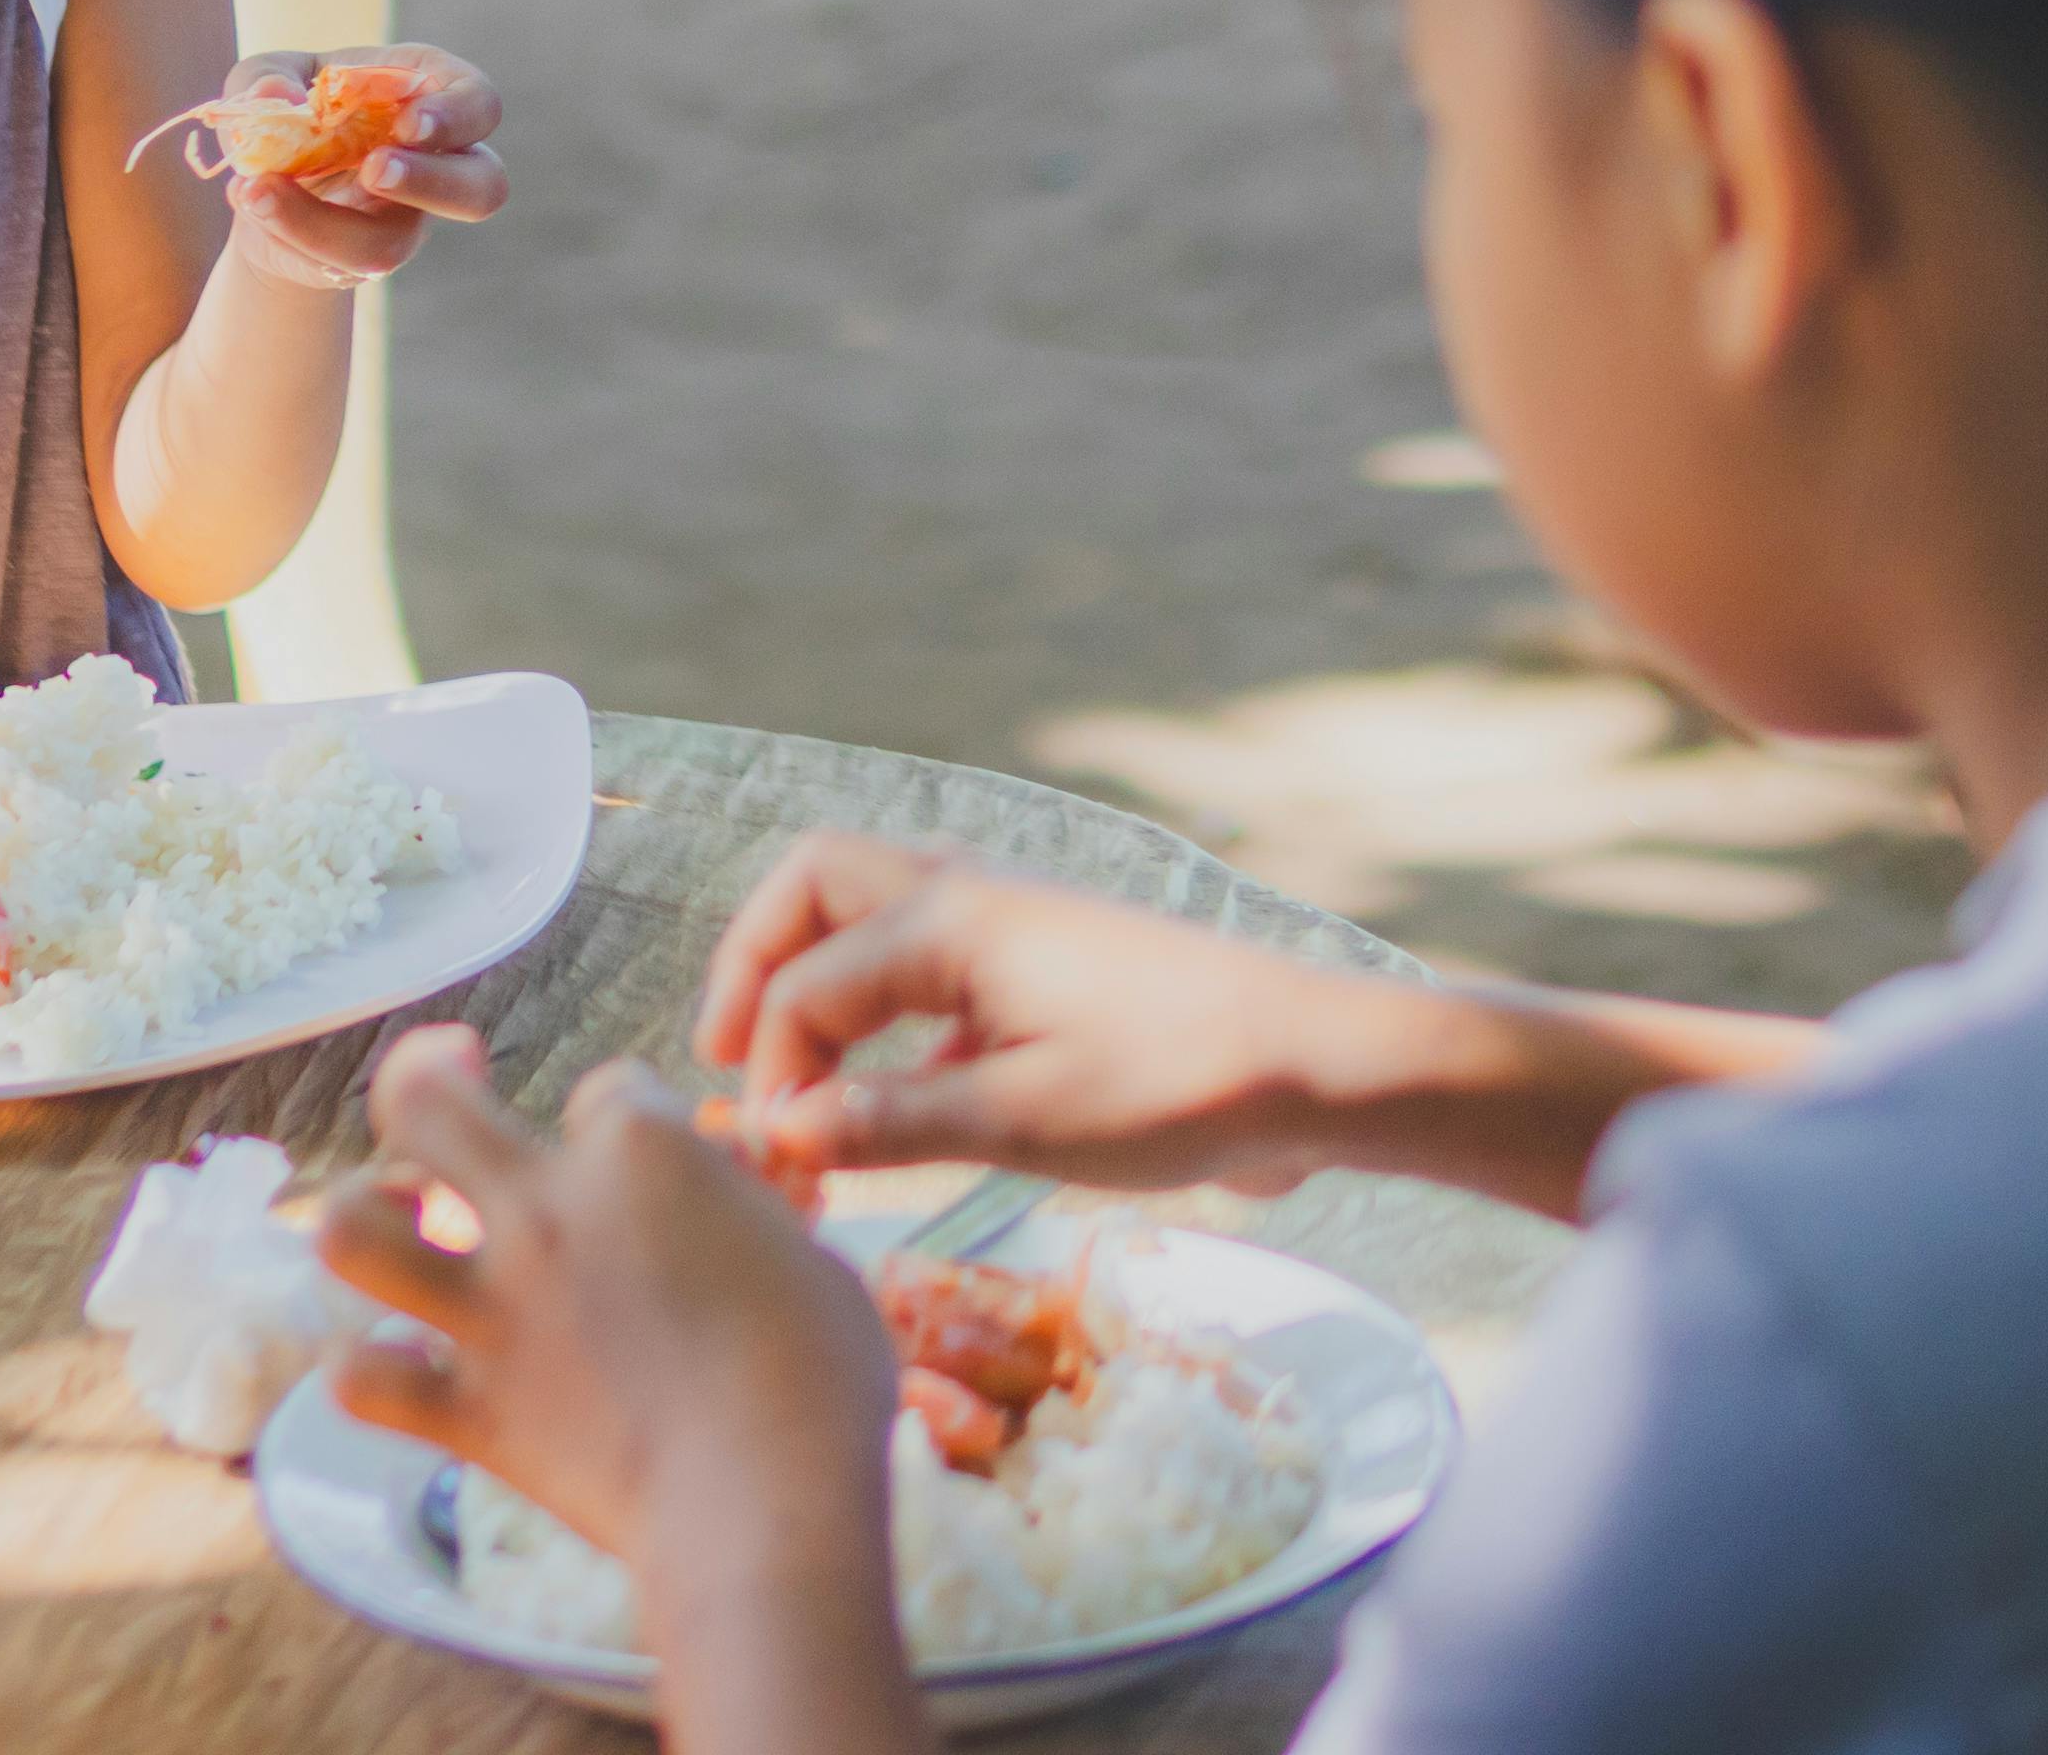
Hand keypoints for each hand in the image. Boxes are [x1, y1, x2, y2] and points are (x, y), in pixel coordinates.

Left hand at [215, 45, 505, 293]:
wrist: (265, 185)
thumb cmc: (289, 111)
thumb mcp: (266, 78)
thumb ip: (265, 78)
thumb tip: (273, 97)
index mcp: (428, 96)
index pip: (478, 103)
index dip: (454, 116)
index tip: (404, 124)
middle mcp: (434, 163)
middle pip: (483, 186)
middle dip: (433, 182)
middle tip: (374, 170)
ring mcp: (401, 219)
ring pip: (397, 243)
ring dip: (330, 225)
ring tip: (265, 192)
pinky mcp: (356, 257)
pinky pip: (330, 260)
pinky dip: (280, 226)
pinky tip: (248, 196)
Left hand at [316, 1029, 899, 1580]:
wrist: (767, 1504)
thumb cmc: (819, 1378)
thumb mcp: (807, 1252)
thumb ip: (742, 1215)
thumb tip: (728, 1217)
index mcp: (639, 1151)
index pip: (609, 1088)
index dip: (632, 1118)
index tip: (656, 1166)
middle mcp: (544, 1212)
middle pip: (424, 1099)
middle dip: (427, 1073)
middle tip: (451, 1075)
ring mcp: (494, 1311)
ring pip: (354, 1228)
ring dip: (365, 1213)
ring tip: (397, 1216)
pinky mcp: (469, 1410)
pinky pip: (362, 1378)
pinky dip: (364, 1369)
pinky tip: (390, 1362)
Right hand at [697, 838, 1383, 1193]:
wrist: (1316, 1065)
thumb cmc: (1176, 1086)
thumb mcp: (1023, 1122)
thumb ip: (891, 1123)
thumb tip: (778, 1128)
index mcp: (951, 922)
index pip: (804, 984)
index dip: (770, 1071)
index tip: (775, 1161)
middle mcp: (970, 899)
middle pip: (817, 887)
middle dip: (757, 965)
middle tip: (732, 1060)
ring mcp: (1011, 927)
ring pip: (873, 918)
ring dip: (819, 985)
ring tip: (795, 1084)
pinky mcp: (1045, 969)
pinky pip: (930, 967)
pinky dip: (885, 1019)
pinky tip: (891, 1104)